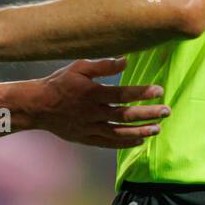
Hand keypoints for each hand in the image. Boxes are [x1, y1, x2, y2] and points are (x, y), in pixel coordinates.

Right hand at [31, 57, 168, 147]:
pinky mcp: (86, 138)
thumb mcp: (78, 67)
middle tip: (166, 111)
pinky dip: (125, 142)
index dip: (142, 93)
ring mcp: (90, 127)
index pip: (122, 94)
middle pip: (125, 114)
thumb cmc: (59, 83)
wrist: (38, 106)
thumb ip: (103, 66)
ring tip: (157, 128)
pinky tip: (140, 140)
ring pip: (119, 132)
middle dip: (148, 113)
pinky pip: (109, 143)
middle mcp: (93, 112)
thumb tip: (126, 61)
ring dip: (140, 130)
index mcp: (92, 93)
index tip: (159, 91)